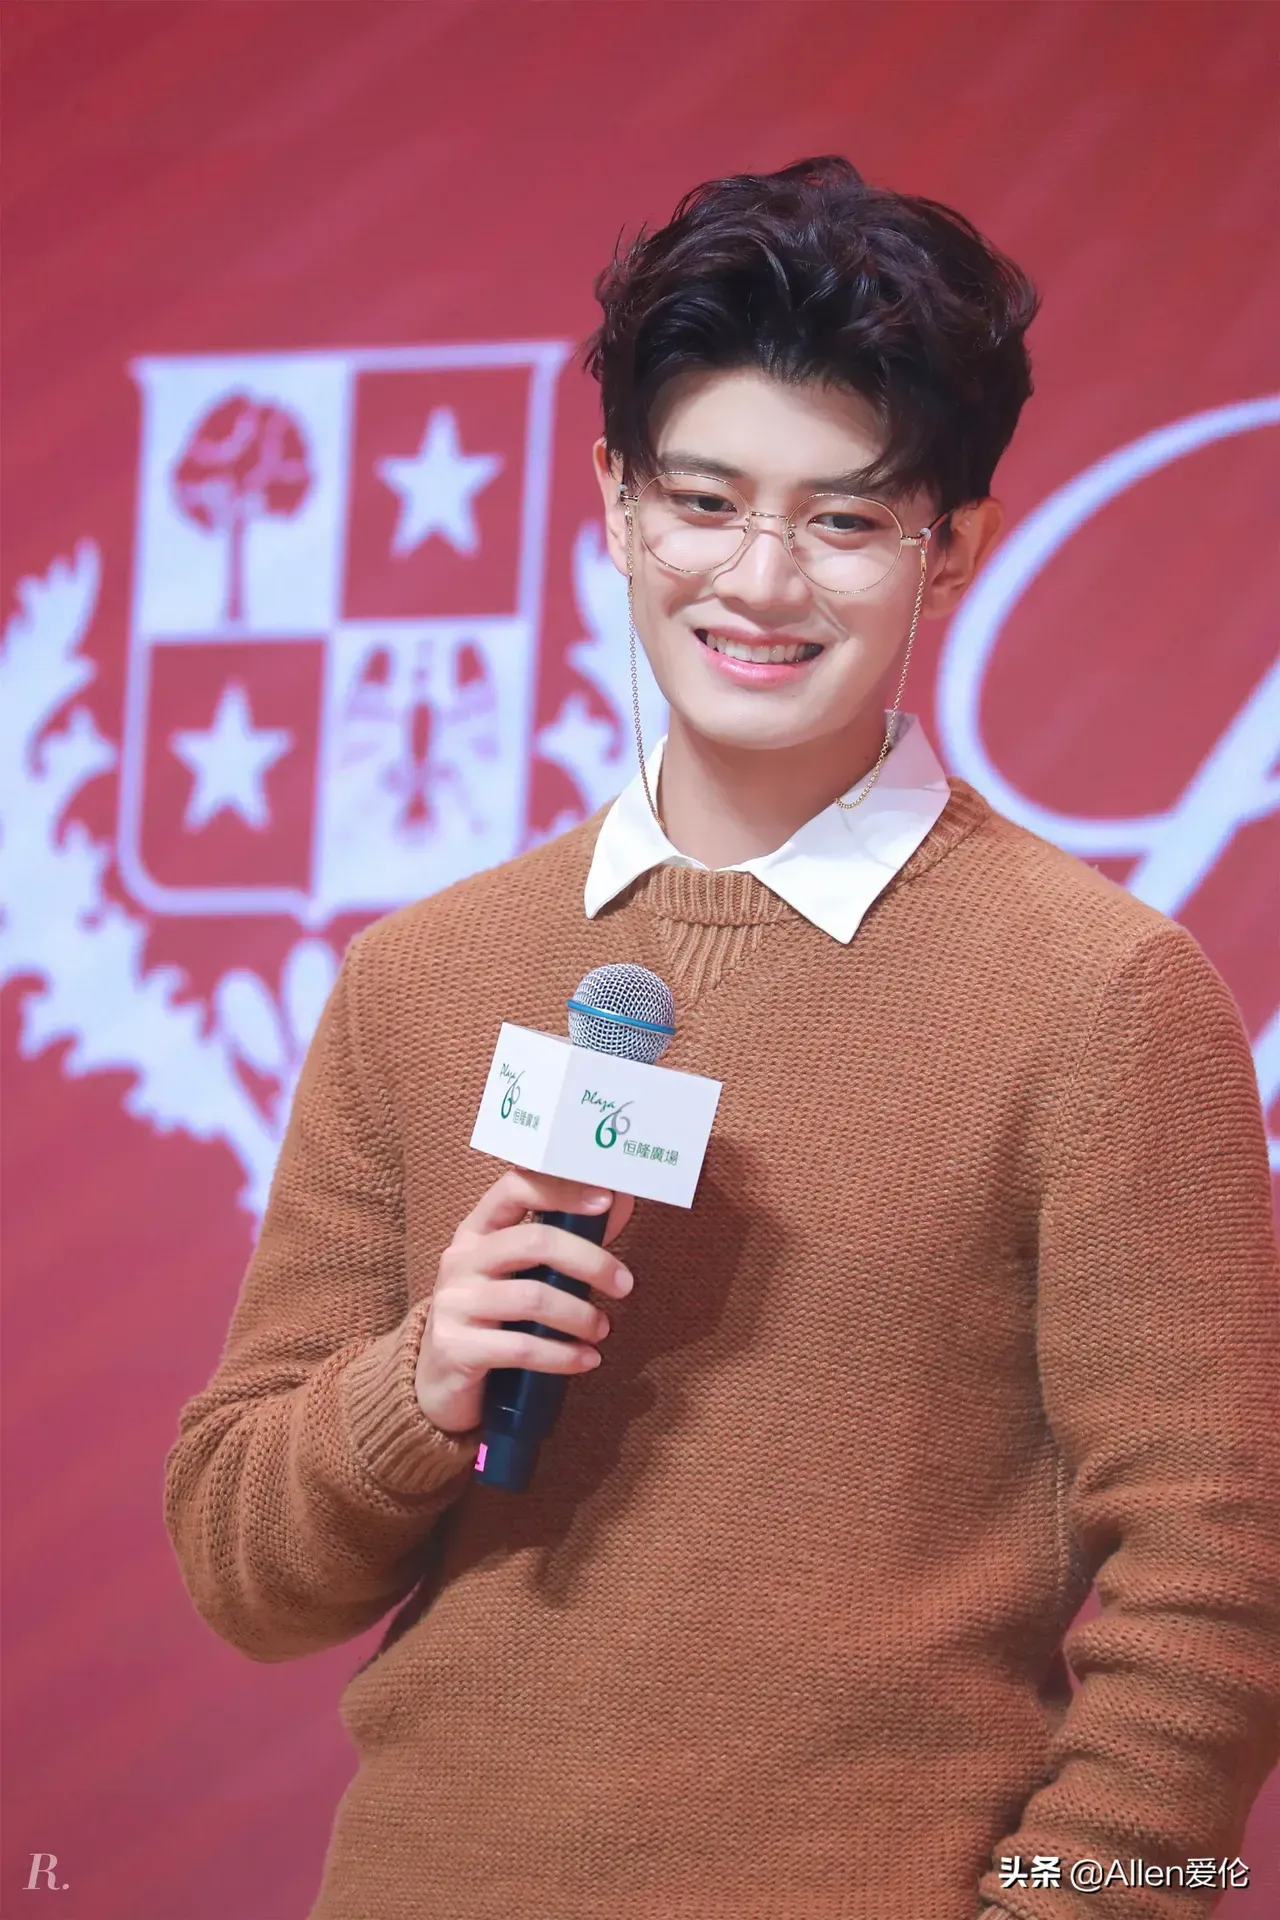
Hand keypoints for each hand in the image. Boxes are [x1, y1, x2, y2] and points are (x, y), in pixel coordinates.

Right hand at [414, 1169, 635, 1434]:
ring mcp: (454, 1303)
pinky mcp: (456, 1347)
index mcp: (477, 1232)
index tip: (606, 1200)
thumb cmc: (492, 1320)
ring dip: (580, 1315)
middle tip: (624, 1284)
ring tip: (602, 1330)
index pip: (515, 1188)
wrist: (439, 1383)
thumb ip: (566, 1241)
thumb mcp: (522, 1276)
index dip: (562, 1190)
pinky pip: (522, 1347)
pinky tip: (586, 1360)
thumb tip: (619, 1202)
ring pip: (533, 1298)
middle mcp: (461, 1260)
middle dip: (590, 1261)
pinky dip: (564, 1355)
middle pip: (535, 1241)